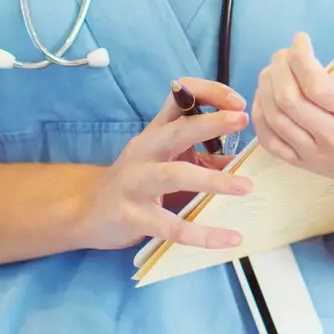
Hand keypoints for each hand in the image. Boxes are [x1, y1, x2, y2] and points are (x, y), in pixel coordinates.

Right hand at [79, 80, 251, 250]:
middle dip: (210, 123)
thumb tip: (242, 161)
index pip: (180, 98)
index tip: (239, 102)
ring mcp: (136, 183)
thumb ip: (202, 157)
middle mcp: (144, 151)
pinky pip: (172, 226)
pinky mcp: (133, 216)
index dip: (209, 94)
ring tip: (246, 187)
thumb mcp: (166, 161)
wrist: (86, 211)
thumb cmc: (137, 181)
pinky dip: (203, 234)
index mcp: (156, 133)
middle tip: (242, 119)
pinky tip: (231, 238)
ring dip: (212, 179)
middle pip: (177, 130)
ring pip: (175, 176)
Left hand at [253, 36, 333, 198]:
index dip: (301, 58)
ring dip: (267, 84)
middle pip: (290, 99)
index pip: (318, 86)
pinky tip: (267, 94)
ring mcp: (314, 153)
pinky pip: (268, 139)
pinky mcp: (301, 162)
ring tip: (275, 68)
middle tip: (285, 52)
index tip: (302, 39)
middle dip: (279, 66)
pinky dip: (260, 112)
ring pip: (275, 116)